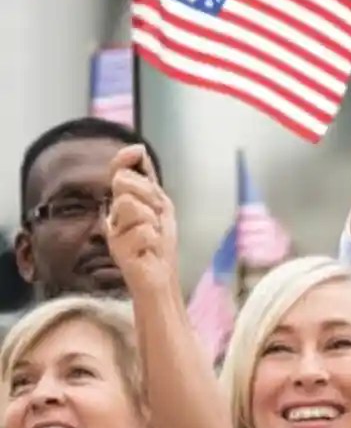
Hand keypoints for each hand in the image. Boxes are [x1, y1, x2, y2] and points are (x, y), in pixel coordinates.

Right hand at [105, 145, 177, 289]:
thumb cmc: (160, 245)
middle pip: (124, 182)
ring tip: (152, 236)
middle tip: (156, 220)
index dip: (124, 159)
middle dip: (148, 197)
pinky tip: (149, 250)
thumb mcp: (161, 206)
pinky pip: (142, 230)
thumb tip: (137, 148)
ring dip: (151, 220)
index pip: (118, 172)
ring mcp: (112, 230)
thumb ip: (148, 181)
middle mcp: (113, 213)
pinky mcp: (117, 248)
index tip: (137, 152)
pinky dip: (153, 239)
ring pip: (129, 204)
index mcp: (123, 202)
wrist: (161, 278)